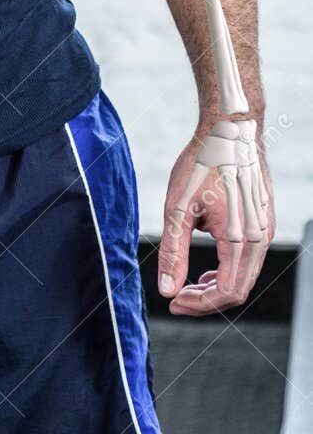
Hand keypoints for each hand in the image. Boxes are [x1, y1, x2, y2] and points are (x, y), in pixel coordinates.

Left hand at [157, 121, 274, 315]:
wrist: (231, 129)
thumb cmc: (202, 163)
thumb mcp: (178, 208)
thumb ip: (174, 253)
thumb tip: (167, 291)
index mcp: (241, 240)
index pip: (225, 293)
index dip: (197, 304)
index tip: (172, 303)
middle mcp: (261, 239)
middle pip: (237, 290)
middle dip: (205, 300)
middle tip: (176, 298)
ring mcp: (266, 230)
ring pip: (245, 276)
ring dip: (217, 285)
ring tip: (189, 284)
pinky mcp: (265, 221)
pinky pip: (250, 259)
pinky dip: (229, 268)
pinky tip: (209, 265)